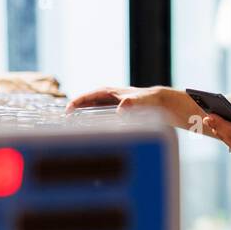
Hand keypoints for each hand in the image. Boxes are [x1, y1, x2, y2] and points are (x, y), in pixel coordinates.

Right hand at [66, 85, 200, 130]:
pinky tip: (95, 136)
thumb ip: (133, 103)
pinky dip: (96, 126)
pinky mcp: (117, 115)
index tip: (67, 111)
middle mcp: (109, 98)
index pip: (89, 96)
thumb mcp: (142, 101)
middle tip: (66, 122)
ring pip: (93, 112)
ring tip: (75, 131)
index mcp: (110, 92)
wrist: (164, 104)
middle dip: (77, 112)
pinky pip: (101, 120)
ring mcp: (112, 106)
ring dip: (85, 120)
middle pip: (88, 104)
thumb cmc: (152, 100)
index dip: (77, 103)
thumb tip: (121, 109)